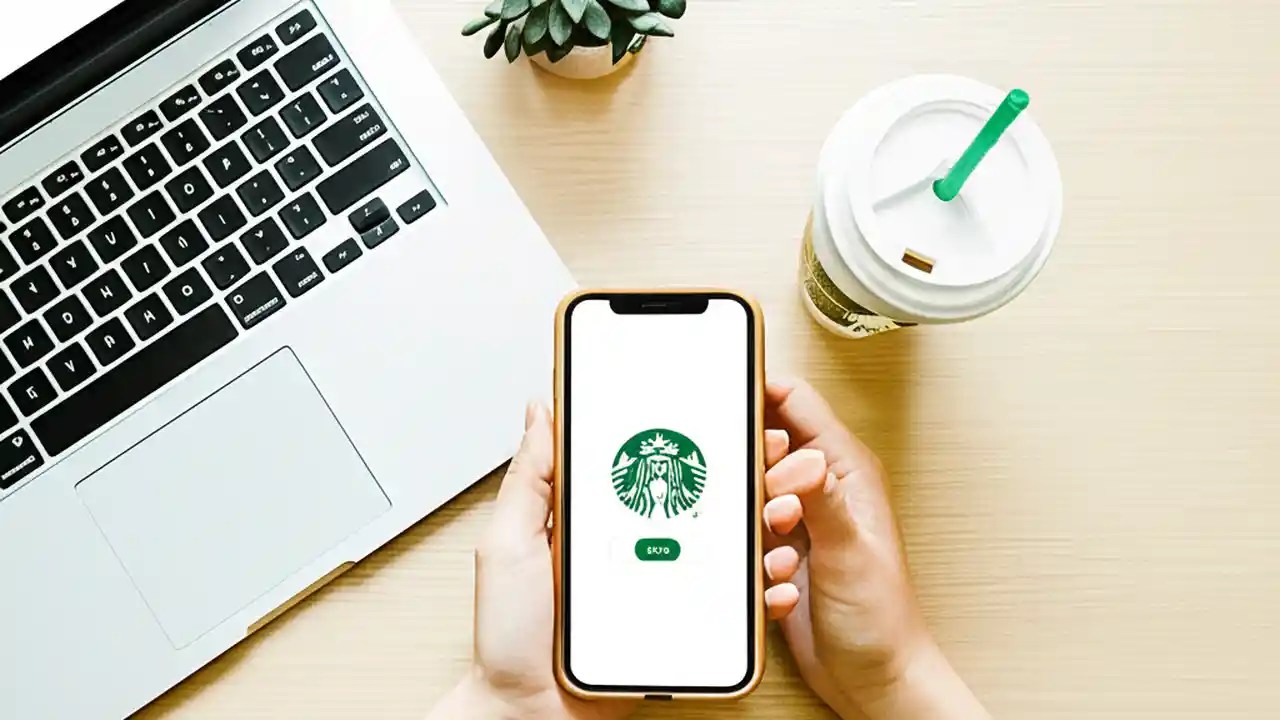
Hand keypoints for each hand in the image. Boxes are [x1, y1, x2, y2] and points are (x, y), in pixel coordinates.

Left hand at [430, 402, 800, 718]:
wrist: (529, 714)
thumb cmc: (509, 636)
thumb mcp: (508, 543)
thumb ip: (529, 480)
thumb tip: (543, 412)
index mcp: (592, 517)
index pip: (642, 465)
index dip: (678, 439)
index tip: (713, 412)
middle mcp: (630, 545)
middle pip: (694, 502)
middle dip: (737, 480)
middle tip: (766, 463)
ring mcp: (656, 582)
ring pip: (721, 548)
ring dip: (757, 531)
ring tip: (776, 515)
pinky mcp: (675, 621)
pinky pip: (725, 604)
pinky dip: (755, 592)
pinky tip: (770, 581)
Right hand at [760, 379, 989, 719]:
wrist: (872, 679)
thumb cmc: (881, 619)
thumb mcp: (850, 553)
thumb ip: (822, 500)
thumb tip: (799, 457)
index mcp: (845, 470)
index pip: (795, 402)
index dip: (760, 400)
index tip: (734, 426)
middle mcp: (820, 487)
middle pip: (761, 445)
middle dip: (750, 475)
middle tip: (767, 509)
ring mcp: (797, 520)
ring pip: (747, 492)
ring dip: (752, 525)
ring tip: (781, 555)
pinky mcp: (777, 552)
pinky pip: (744, 536)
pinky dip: (754, 559)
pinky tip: (782, 584)